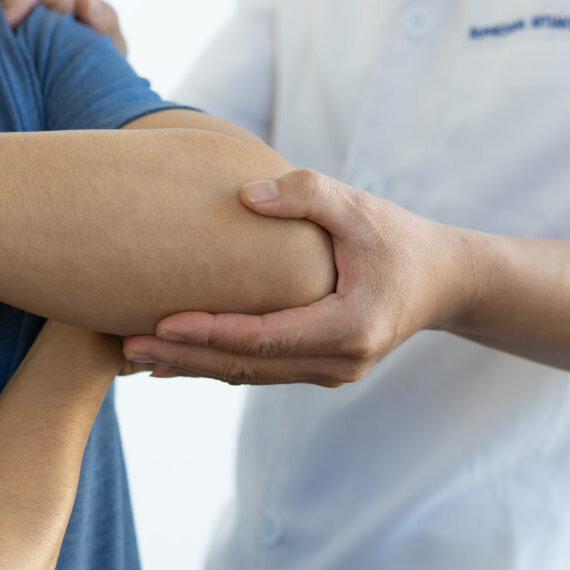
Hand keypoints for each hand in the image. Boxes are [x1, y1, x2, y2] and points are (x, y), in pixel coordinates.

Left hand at [122, 170, 468, 386]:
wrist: (444, 281)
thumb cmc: (399, 237)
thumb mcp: (360, 206)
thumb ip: (307, 194)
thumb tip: (246, 197)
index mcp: (347, 328)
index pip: (265, 337)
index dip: (210, 333)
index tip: (159, 323)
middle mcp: (338, 363)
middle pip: (247, 367)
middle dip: (185, 358)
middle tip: (126, 347)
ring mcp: (330, 373)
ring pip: (249, 375)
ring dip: (194, 366)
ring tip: (135, 356)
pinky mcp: (321, 370)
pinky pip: (261, 371)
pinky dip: (218, 363)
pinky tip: (176, 358)